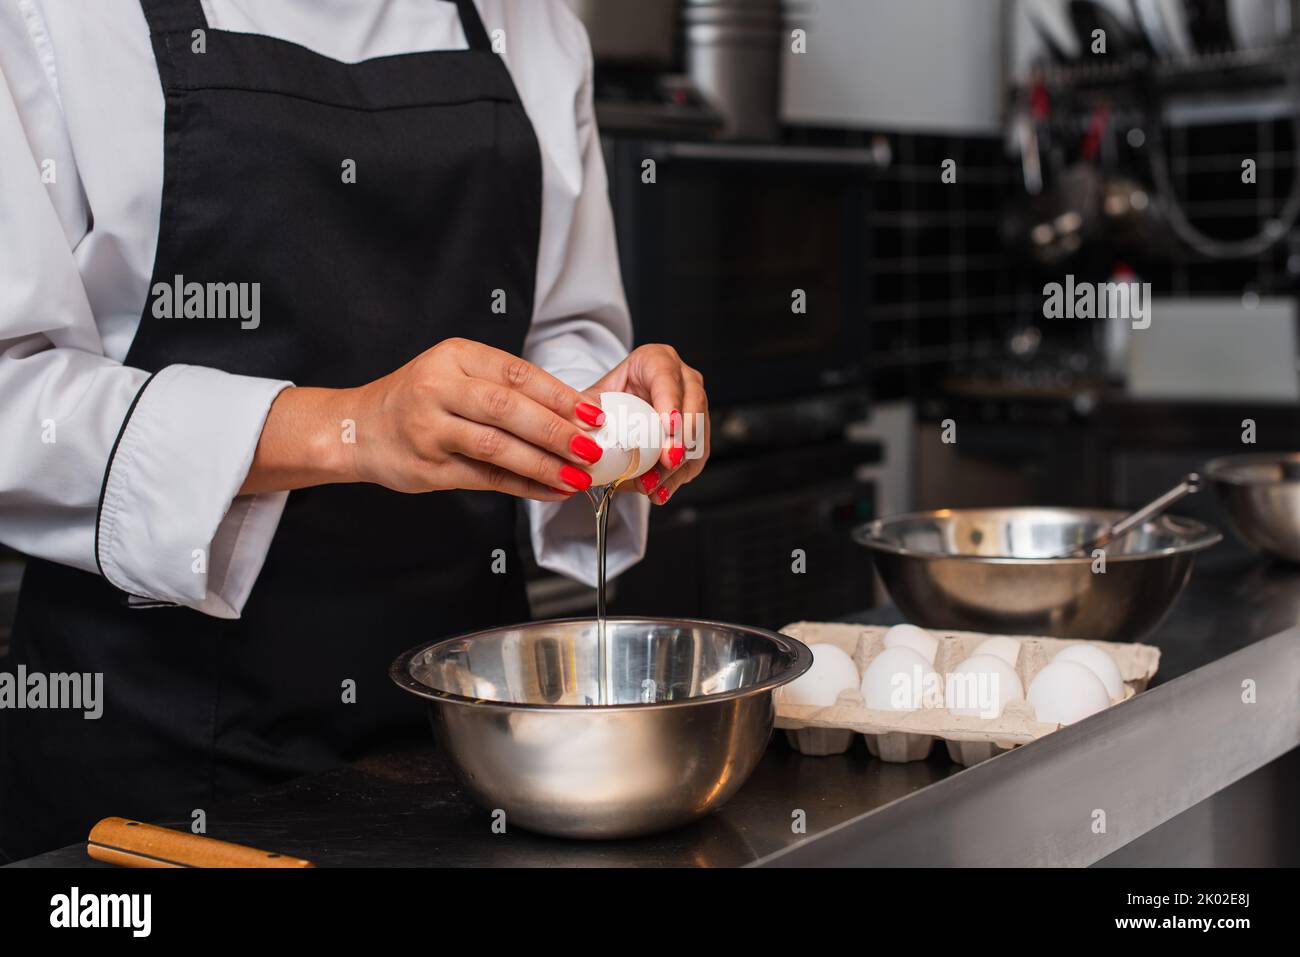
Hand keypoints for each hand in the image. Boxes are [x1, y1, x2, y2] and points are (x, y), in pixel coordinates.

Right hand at [241, 338, 609, 500]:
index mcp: (455, 357)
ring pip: (497, 447)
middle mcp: (439, 388)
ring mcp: (430, 429)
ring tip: (578, 475)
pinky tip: (551, 489)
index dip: (560, 395)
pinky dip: (523, 485)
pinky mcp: (428, 467)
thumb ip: (504, 388)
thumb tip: (572, 413)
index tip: (593, 413)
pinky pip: (485, 478)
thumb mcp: (455, 374)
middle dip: (557, 431)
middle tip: (591, 447)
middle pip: (508, 408)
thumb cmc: (417, 400)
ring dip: (544, 464)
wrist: (356, 428)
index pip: (517, 374)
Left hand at [581, 344, 709, 504]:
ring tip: (653, 485)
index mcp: (656, 360)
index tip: (668, 426)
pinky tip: (660, 491)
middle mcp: (682, 379)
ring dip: (678, 465)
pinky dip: (678, 478)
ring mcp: (694, 406)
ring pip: (698, 435)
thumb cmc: (608, 399)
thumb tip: (579, 427)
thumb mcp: (593, 399)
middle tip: (667, 461)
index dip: (670, 400)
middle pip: (692, 405)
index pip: (667, 376)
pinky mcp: (697, 433)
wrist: (618, 411)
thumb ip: (584, 410)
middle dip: (681, 437)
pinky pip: (696, 457)